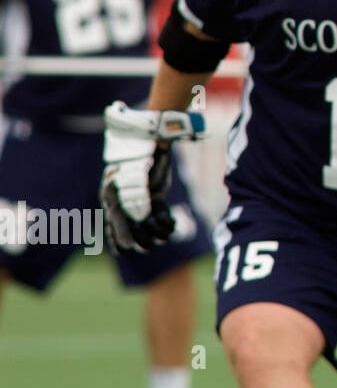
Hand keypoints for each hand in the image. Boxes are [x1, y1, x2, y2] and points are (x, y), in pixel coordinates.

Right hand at [100, 101, 203, 252]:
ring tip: (164, 234)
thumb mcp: (134, 176)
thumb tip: (141, 219)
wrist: (152, 138)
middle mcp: (125, 202)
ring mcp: (141, 200)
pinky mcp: (156, 197)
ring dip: (155, 233)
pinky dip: (166, 223)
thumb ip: (136, 198)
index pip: (114, 224)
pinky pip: (159, 216)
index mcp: (112, 198)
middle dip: (141, 239)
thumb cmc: (139, 155)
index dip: (120, 238)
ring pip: (147, 225)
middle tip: (151, 245)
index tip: (130, 249)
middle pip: (131, 230)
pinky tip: (172, 223)